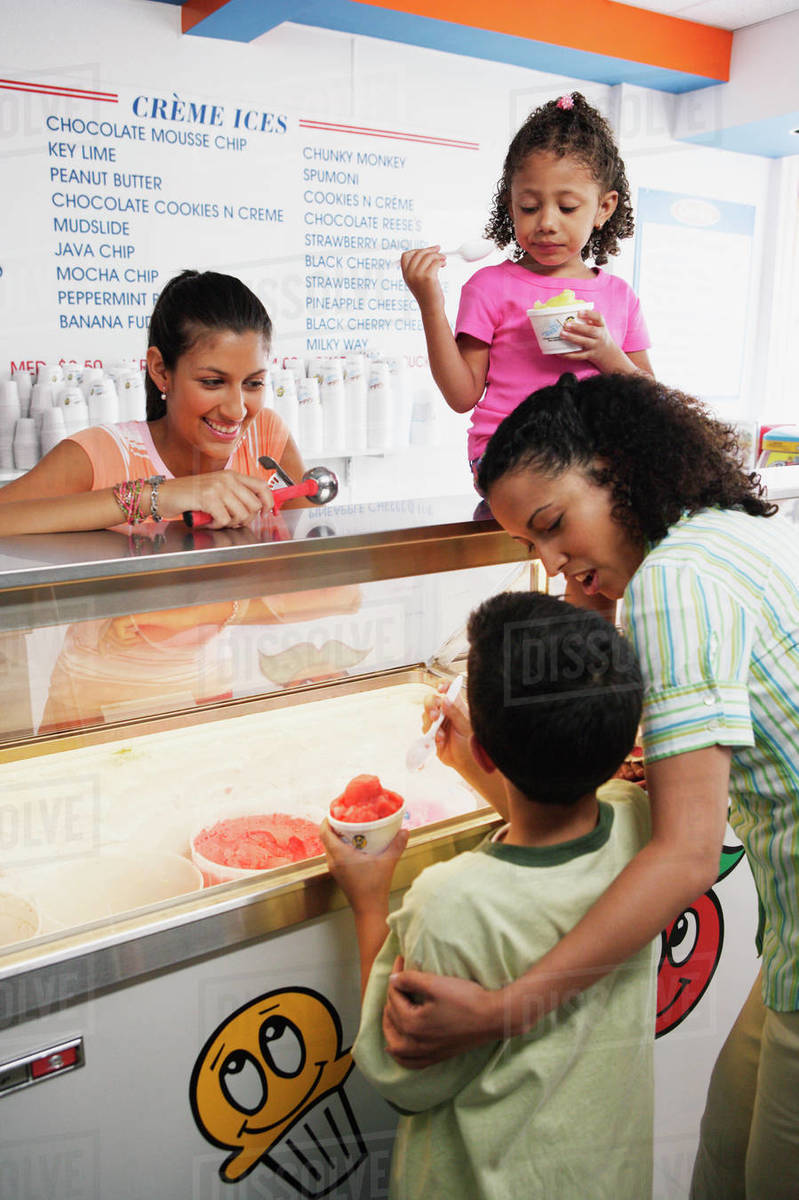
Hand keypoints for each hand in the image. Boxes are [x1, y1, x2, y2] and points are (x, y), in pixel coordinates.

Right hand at [157, 471, 275, 528]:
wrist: (164, 494)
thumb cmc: (189, 494)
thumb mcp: (216, 489)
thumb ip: (234, 495)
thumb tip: (255, 508)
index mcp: (232, 475)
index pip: (262, 486)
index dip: (269, 501)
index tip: (266, 512)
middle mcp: (227, 479)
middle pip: (254, 504)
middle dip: (247, 519)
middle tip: (233, 521)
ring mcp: (218, 487)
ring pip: (241, 514)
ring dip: (231, 523)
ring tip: (219, 520)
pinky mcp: (208, 498)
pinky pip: (224, 519)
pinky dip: (217, 525)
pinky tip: (209, 521)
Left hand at [320, 818, 407, 914]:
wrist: (369, 909)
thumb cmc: (374, 887)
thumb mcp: (387, 862)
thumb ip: (397, 845)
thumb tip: (405, 831)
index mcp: (340, 855)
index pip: (324, 832)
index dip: (327, 819)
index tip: (336, 811)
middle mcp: (333, 861)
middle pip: (326, 837)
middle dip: (334, 825)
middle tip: (348, 816)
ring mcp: (334, 868)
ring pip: (330, 846)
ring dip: (337, 836)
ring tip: (352, 828)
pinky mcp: (339, 874)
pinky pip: (335, 854)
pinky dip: (341, 846)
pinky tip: (356, 844)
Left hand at [382, 956, 499, 1066]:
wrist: (492, 1018)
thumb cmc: (465, 1000)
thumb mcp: (435, 984)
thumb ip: (410, 980)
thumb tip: (392, 979)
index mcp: (411, 1025)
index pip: (394, 997)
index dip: (396, 975)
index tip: (400, 960)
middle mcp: (415, 1044)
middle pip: (393, 1018)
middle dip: (392, 996)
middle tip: (398, 980)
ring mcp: (426, 1054)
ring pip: (396, 1046)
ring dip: (390, 1028)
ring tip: (391, 1010)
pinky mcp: (436, 1058)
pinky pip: (410, 1062)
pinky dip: (401, 1054)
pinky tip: (399, 1045)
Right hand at [400, 246, 446, 312]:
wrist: (431, 309)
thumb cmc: (428, 295)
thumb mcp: (418, 282)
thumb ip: (418, 269)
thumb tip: (428, 253)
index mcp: (405, 275)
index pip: (405, 256)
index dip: (416, 250)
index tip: (427, 250)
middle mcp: (410, 274)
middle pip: (418, 253)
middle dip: (430, 250)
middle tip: (439, 250)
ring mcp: (418, 275)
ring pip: (428, 256)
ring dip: (438, 255)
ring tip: (443, 260)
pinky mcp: (428, 277)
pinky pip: (436, 262)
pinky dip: (441, 261)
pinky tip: (444, 264)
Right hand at [422, 681, 472, 773]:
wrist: (467, 761)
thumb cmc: (470, 741)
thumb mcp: (466, 726)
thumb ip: (456, 713)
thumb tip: (446, 699)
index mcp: (456, 706)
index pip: (448, 689)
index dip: (442, 685)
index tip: (441, 689)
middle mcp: (444, 712)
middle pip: (431, 700)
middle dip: (431, 706)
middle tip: (435, 715)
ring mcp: (436, 723)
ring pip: (425, 715)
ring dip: (431, 723)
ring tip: (441, 734)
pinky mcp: (431, 735)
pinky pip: (425, 731)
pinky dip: (432, 735)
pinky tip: (440, 740)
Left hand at [558, 311, 629, 373]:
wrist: (609, 354)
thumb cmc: (599, 336)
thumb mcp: (599, 327)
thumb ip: (589, 319)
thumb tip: (571, 311)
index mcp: (602, 326)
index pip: (598, 317)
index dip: (589, 314)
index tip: (579, 312)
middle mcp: (600, 336)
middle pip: (590, 330)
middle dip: (577, 327)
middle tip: (566, 324)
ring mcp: (595, 346)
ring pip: (583, 342)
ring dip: (572, 338)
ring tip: (562, 334)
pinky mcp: (590, 356)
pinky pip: (578, 356)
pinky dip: (568, 355)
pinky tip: (560, 352)